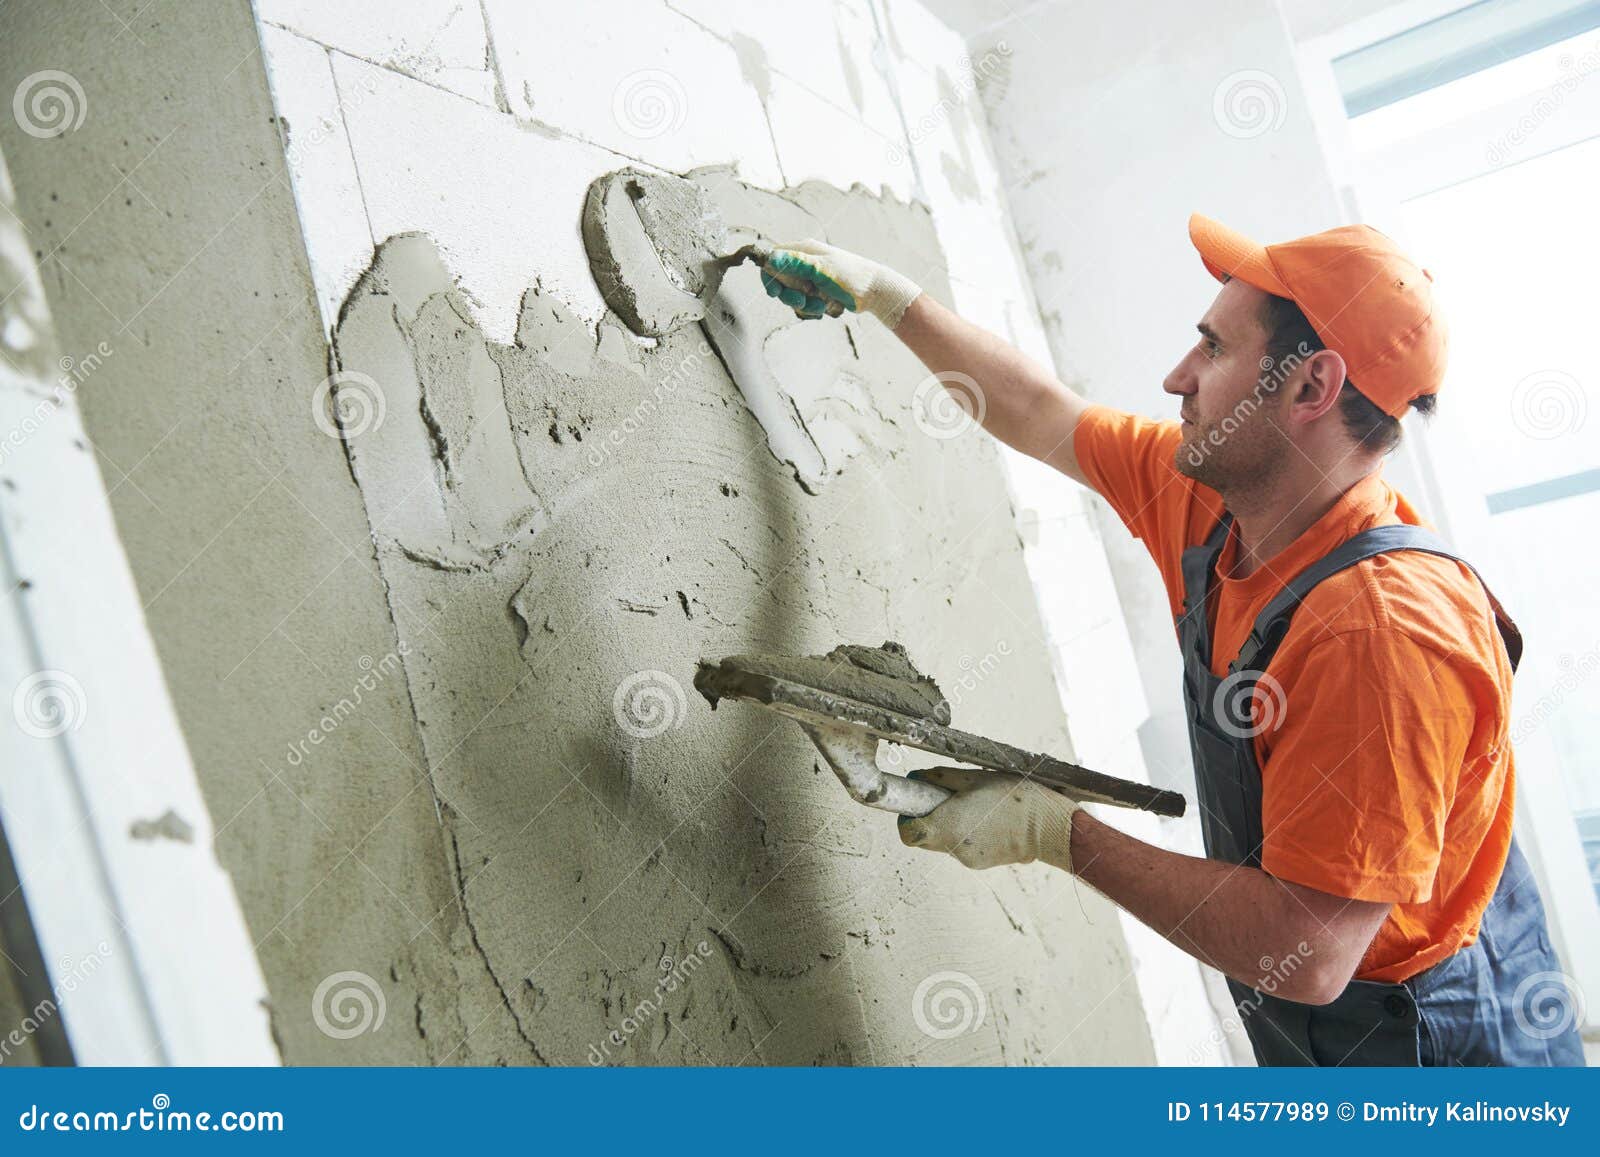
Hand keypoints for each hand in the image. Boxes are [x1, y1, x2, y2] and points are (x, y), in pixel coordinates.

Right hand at [756, 238, 921, 327]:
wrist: (875, 291)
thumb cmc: (851, 277)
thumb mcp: (822, 270)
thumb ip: (795, 263)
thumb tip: (770, 258)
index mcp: (803, 250)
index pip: (773, 260)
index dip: (770, 277)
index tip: (776, 292)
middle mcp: (804, 262)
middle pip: (780, 281)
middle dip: (790, 296)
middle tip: (803, 302)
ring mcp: (811, 277)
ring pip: (792, 296)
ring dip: (804, 306)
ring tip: (822, 305)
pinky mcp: (817, 291)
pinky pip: (804, 304)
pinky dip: (812, 309)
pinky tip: (826, 308)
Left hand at [898, 767, 1078, 871]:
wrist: (1049, 827)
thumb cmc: (1015, 798)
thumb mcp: (974, 778)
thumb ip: (940, 778)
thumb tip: (917, 777)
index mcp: (947, 827)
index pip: (907, 833)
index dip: (905, 818)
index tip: (915, 803)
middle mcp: (954, 849)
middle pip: (924, 838)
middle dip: (928, 818)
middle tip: (946, 799)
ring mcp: (968, 860)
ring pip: (944, 842)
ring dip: (950, 825)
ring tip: (975, 807)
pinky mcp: (981, 865)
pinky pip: (963, 848)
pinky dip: (967, 834)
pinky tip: (988, 819)